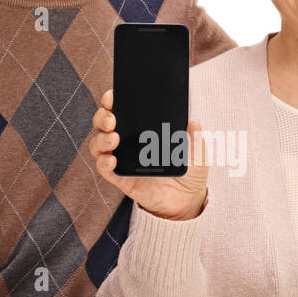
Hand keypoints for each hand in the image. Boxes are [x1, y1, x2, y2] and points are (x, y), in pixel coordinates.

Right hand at [89, 89, 207, 220]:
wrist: (187, 201)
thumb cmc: (190, 172)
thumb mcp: (198, 152)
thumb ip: (195, 138)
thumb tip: (194, 122)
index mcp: (144, 129)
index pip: (122, 110)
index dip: (113, 100)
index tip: (113, 95)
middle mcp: (128, 141)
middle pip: (104, 124)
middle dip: (103, 116)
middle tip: (112, 118)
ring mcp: (122, 159)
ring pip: (99, 144)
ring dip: (102, 138)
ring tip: (114, 138)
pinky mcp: (121, 178)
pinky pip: (104, 168)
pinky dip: (103, 162)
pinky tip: (112, 159)